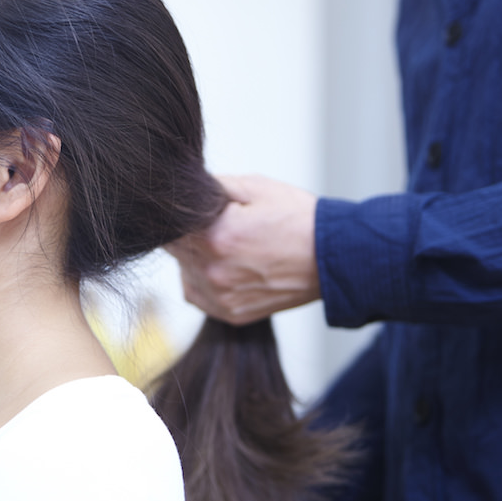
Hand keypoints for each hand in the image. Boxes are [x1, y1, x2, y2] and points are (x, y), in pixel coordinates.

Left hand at [168, 174, 320, 324]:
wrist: (333, 257)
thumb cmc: (298, 219)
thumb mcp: (254, 186)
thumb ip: (210, 187)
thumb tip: (181, 188)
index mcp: (215, 237)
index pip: (168, 226)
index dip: (176, 215)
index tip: (191, 210)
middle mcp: (213, 272)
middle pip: (175, 250)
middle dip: (188, 235)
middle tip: (217, 224)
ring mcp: (221, 297)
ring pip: (185, 272)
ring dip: (195, 258)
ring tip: (228, 245)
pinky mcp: (231, 314)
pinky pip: (198, 295)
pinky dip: (204, 281)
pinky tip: (227, 266)